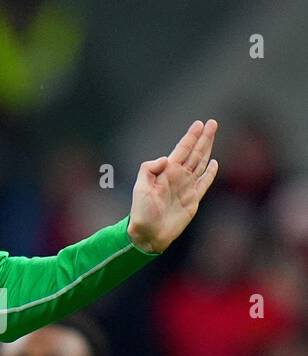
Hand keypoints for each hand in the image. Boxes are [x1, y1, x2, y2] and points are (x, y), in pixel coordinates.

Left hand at [127, 119, 219, 253]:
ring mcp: (187, 187)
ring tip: (212, 136)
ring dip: (207, 149)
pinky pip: (204, 183)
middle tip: (212, 123)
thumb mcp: (141, 187)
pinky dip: (210, 173)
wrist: (149, 233)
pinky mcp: (193, 199)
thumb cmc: (141, 211)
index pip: (182, 149)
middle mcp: (178, 176)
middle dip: (204, 138)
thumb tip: (166, 159)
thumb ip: (149, 169)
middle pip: (195, 153)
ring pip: (201, 163)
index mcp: (166, 171)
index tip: (199, 123)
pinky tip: (214, 163)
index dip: (191, 136)